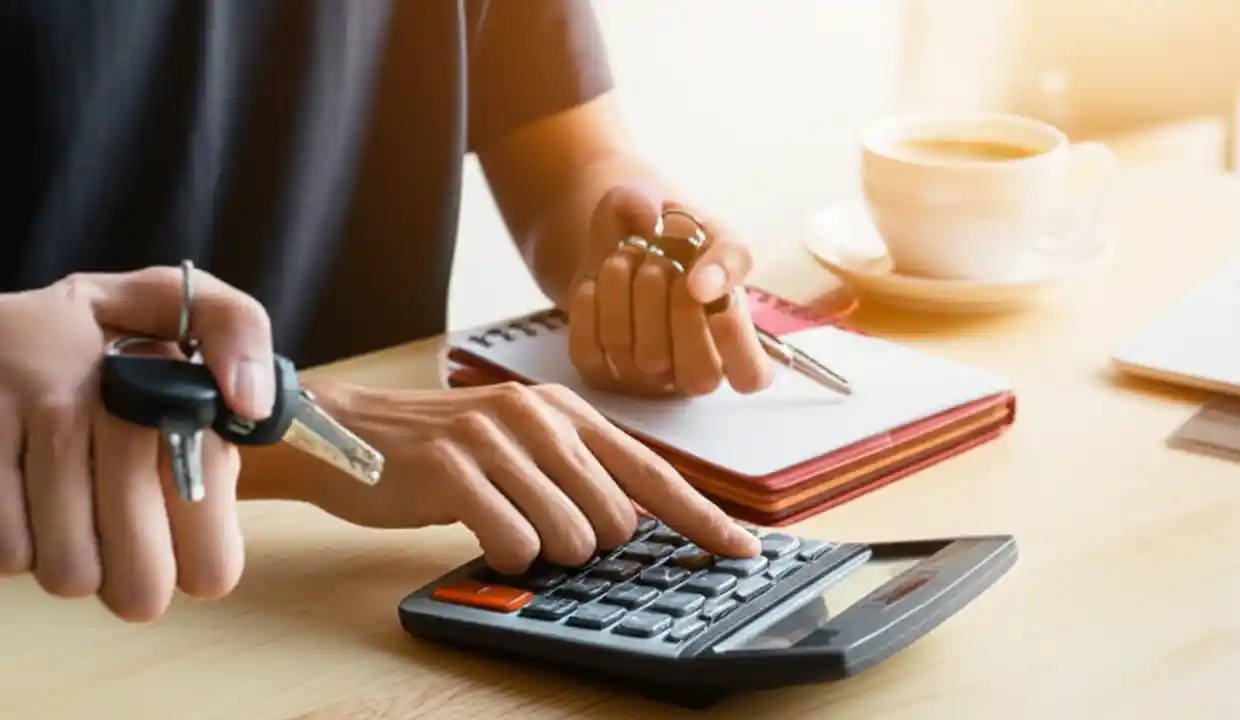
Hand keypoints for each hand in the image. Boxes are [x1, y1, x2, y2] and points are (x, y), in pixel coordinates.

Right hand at [0, 267, 275, 620]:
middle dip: (142, 583)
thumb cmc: (97, 333)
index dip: (209, 554)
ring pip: (67, 571)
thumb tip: (250, 403)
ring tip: (80, 523)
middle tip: (139, 573)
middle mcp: (83, 399)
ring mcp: (13, 422)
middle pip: (135, 568)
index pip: (202, 495)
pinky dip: (20, 546)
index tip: (206, 570)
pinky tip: (32, 508)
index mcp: (152, 369)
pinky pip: (6, 553)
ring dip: (76, 562)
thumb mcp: (173, 305)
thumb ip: (235, 331)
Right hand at [286, 380, 760, 574]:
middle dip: (589, 543)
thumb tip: (635, 523)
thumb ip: (576, 471)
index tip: (742, 549)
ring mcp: (496, 439)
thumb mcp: (518, 443)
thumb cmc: (439, 449)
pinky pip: (514, 543)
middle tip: (537, 522)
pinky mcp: (453, 468)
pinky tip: (476, 527)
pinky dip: (503, 554)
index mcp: (564, 411)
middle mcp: (538, 417)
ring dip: (544, 552)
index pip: (652, 470)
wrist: (343, 431)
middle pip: (616, 517)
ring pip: (571, 535)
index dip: (702, 516)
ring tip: (502, 521)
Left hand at [567, 185, 774, 396]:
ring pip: (640, 358)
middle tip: (658, 262)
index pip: (751, 375)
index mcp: (733, 343)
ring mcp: (646, 379)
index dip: (731, 335)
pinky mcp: (600, 373)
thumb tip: (702, 284)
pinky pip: (591, 352)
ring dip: (625, 290)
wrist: (623, 231)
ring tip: (624, 257)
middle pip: (698, 373)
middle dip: (675, 305)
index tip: (703, 284)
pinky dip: (590, 306)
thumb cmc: (680, 238)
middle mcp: (694, 371)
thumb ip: (722, 253)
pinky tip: (596, 283)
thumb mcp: (712, 230)